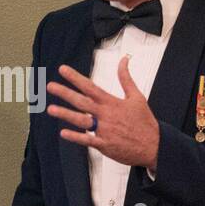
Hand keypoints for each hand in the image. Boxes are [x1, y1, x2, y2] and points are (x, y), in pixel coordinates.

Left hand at [47, 57, 159, 172]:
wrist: (154, 145)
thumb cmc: (144, 122)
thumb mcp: (137, 96)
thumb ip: (126, 78)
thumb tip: (124, 60)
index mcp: (112, 102)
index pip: (90, 86)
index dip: (75, 77)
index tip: (63, 70)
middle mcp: (106, 115)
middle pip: (82, 101)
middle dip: (65, 93)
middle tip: (50, 86)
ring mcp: (104, 130)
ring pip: (81, 121)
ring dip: (65, 114)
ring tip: (51, 109)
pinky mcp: (105, 144)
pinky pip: (87, 140)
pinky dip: (75, 137)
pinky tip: (63, 133)